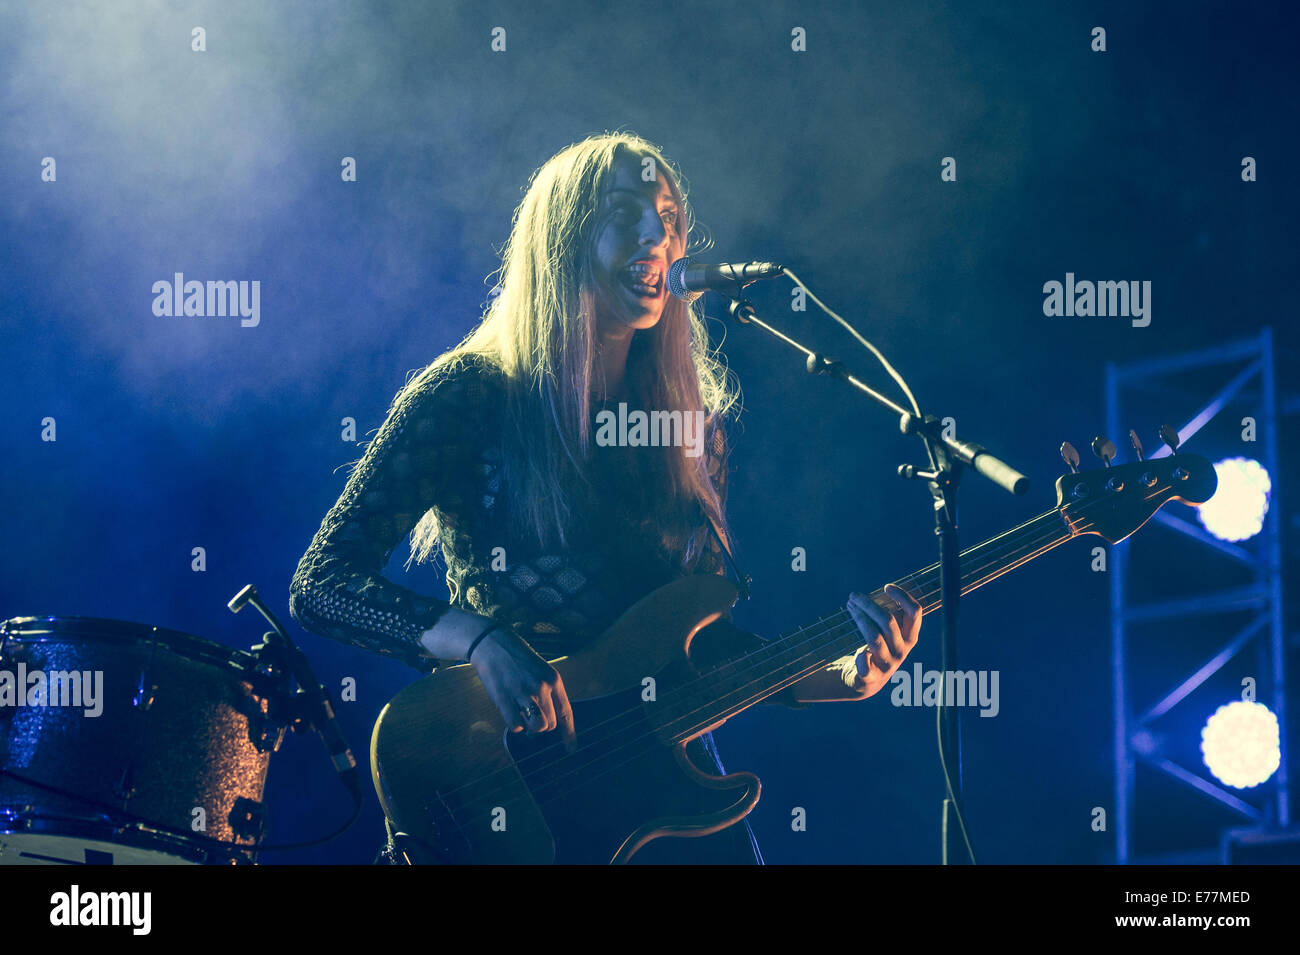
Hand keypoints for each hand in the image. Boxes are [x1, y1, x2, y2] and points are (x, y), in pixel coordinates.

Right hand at [470, 627, 576, 749]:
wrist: (492, 643)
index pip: (567, 712)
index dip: (569, 734)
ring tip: (523, 717)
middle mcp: (541, 687)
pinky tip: (510, 713)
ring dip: (529, 727)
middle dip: (542, 727)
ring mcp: (523, 693)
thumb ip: (547, 692)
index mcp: (553, 680)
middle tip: (532, 721)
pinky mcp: (504, 698)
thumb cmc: (517, 658)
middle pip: (551, 724)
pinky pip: (515, 725)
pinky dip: (514, 725)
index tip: (570, 749)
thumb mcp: (540, 670)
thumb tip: (548, 720)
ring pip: (536, 727)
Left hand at [845, 583, 921, 698]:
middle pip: (888, 622)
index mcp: (910, 637)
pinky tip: (858, 653)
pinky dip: (862, 660)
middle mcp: (902, 651)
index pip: (914, 613)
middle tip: (854, 596)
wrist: (868, 681)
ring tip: (849, 607)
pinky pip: (867, 667)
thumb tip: (878, 591)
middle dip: (869, 605)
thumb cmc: (878, 647)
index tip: (886, 587)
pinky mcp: (871, 676)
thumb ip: (889, 614)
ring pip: (875, 638)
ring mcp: (887, 664)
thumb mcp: (889, 633)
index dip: (903, 597)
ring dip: (859, 619)